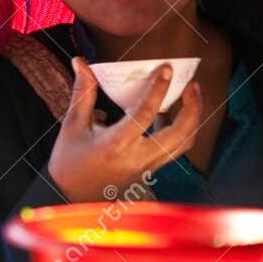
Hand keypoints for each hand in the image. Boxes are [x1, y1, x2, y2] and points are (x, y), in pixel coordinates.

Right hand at [47, 58, 202, 202]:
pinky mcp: (150, 170)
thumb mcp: (72, 126)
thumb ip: (82, 92)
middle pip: (180, 133)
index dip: (159, 89)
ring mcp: (147, 167)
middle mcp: (137, 158)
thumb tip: (80, 62)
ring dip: (192, 119)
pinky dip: (182, 130)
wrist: (72, 199)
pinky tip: (175, 113)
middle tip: (191, 83)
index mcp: (115, 145)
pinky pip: (175, 149)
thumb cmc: (69, 163)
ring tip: (190, 95)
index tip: (167, 68)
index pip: (145, 114)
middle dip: (193, 107)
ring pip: (183, 143)